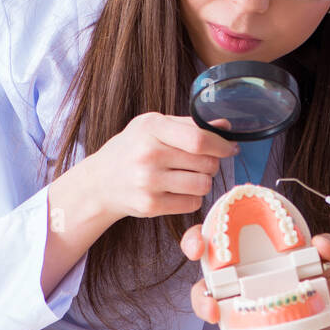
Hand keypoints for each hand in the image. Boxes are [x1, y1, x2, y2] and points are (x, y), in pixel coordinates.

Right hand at [76, 112, 237, 223]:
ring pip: (202, 184)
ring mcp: (148, 181)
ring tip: (189, 176)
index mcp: (152, 128)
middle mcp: (149, 154)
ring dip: (203, 181)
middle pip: (205, 162)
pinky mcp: (150, 205)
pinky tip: (179, 190)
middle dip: (212, 163)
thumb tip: (226, 126)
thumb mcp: (154, 126)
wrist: (100, 181)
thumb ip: (190, 124)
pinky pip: (192, 203)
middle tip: (202, 162)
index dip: (221, 145)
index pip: (199, 139)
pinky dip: (192, 198)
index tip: (230, 148)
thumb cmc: (132, 148)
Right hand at [182, 227, 329, 329]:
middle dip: (200, 294)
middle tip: (212, 305)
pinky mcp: (254, 329)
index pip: (214, 239)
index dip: (197, 240)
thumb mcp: (327, 258)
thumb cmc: (324, 276)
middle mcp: (241, 277)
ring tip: (226, 327)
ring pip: (216, 312)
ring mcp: (244, 304)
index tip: (199, 248)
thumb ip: (326, 246)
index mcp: (251, 251)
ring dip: (215, 321)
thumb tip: (322, 244)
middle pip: (206, 282)